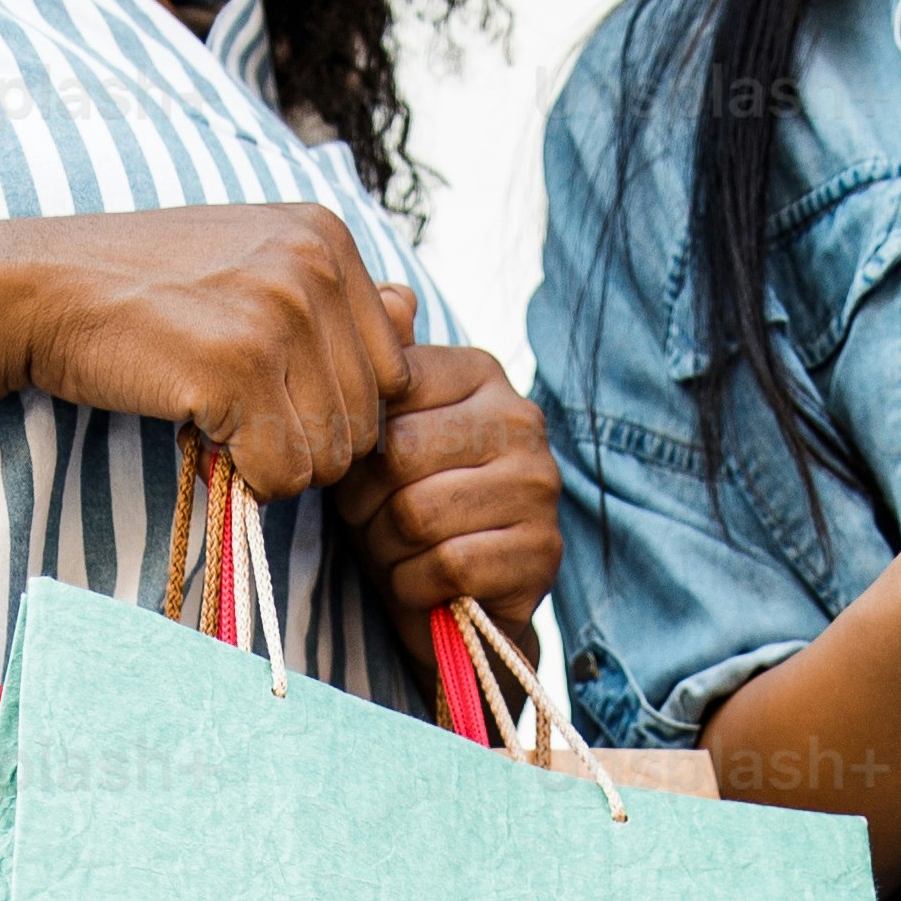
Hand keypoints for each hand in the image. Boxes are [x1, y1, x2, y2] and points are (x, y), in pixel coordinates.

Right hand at [0, 203, 423, 499]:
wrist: (40, 287)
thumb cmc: (144, 287)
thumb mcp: (251, 263)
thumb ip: (336, 293)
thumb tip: (415, 309)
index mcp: (328, 234)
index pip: (394, 371)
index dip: (337, 409)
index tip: (275, 400)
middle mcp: (316, 263)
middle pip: (368, 419)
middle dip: (310, 445)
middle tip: (244, 425)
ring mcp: (280, 311)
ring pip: (331, 454)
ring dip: (278, 467)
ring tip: (224, 428)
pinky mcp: (238, 365)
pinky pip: (284, 473)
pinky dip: (248, 480)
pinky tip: (205, 439)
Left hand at [332, 344, 561, 617]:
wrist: (451, 606)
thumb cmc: (405, 510)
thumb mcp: (380, 434)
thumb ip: (382, 367)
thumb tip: (394, 293)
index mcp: (482, 373)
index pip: (392, 393)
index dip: (356, 447)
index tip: (361, 473)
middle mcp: (522, 419)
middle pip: (401, 456)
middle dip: (366, 504)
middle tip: (374, 524)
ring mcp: (541, 486)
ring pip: (419, 514)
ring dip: (388, 549)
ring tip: (398, 553)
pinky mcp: (544, 551)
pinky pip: (448, 565)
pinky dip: (416, 585)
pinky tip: (424, 584)